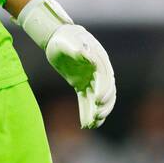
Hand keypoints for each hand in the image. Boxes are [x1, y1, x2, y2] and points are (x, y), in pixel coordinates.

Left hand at [17, 0, 115, 128]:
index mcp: (99, 60)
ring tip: (92, 125)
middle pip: (106, 92)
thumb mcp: (68, 42)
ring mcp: (90, 79)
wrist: (57, 37)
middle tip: (96, 116)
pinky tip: (85, 124)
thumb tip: (88, 55)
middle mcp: (98, 72)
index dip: (103, 90)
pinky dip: (86, 112)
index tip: (98, 100)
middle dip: (103, 105)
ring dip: (96, 112)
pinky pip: (86, 101)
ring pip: (97, 99)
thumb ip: (78, 49)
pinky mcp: (81, 85)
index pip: (105, 78)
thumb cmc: (64, 38)